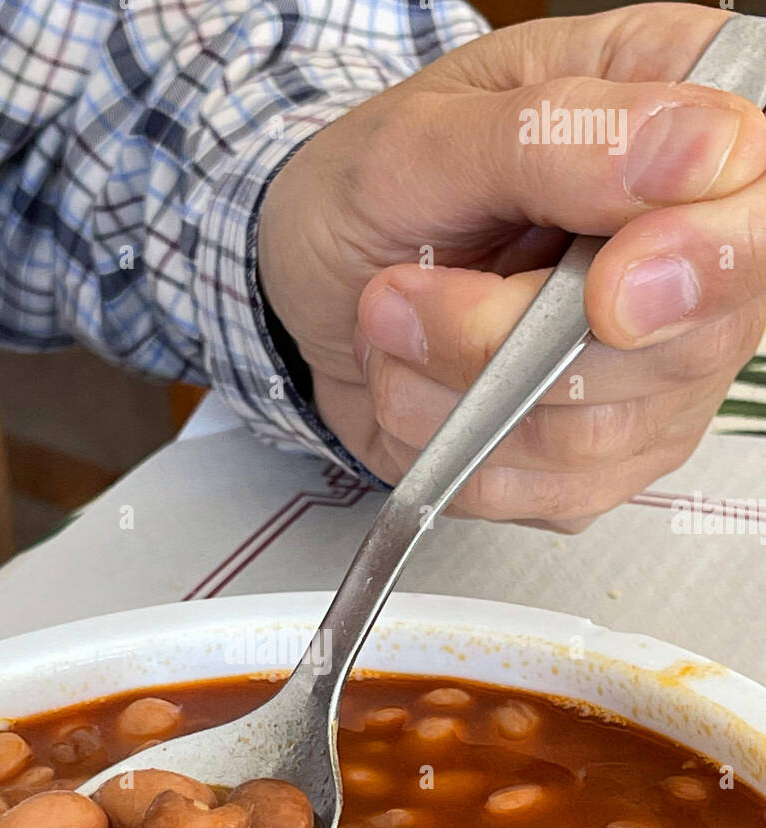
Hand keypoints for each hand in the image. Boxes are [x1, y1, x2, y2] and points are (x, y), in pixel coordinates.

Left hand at [258, 4, 765, 526]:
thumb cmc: (373, 189)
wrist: (314, 280)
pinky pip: (541, 492)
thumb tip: (701, 148)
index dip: (704, 265)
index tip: (605, 290)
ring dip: (458, 392)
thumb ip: (561, 135)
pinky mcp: (598, 460)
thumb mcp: (428, 135)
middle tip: (402, 292)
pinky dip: (450, 450)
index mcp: (679, 127)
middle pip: (690, 345)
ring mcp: (655, 372)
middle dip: (511, 339)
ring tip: (389, 323)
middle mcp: (690, 257)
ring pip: (598, 435)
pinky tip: (414, 384)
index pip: (761, 214)